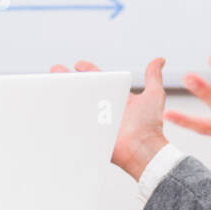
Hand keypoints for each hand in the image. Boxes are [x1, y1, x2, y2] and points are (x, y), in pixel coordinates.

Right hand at [51, 57, 168, 180]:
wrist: (142, 150)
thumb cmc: (149, 126)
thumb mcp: (153, 96)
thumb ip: (153, 77)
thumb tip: (159, 60)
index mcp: (117, 96)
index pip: (100, 79)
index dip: (89, 70)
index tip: (78, 64)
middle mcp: (106, 107)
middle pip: (84, 90)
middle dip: (68, 79)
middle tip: (55, 70)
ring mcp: (97, 119)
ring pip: (77, 104)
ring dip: (63, 95)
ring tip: (50, 85)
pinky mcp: (91, 132)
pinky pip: (75, 122)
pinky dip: (65, 115)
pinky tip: (53, 106)